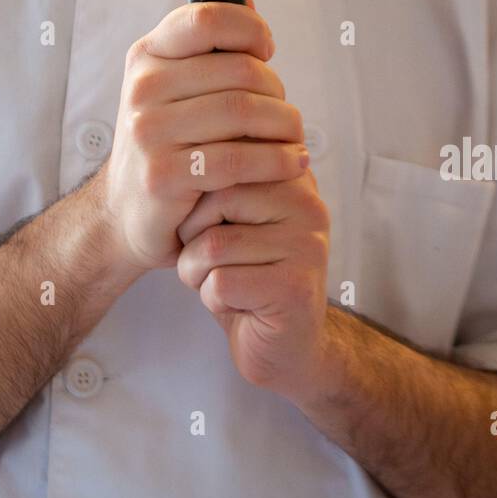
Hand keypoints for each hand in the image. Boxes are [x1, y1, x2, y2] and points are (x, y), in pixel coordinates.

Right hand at [95, 0, 307, 271]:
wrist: (127, 211)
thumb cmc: (166, 143)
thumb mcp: (175, 86)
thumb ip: (209, 46)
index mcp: (147, 56)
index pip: (206, 18)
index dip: (249, 27)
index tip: (267, 49)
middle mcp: (143, 88)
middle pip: (240, 70)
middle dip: (276, 91)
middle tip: (286, 113)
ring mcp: (149, 131)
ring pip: (244, 112)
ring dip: (285, 127)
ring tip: (295, 139)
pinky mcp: (164, 175)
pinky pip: (239, 158)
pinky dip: (276, 161)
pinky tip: (292, 163)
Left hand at [175, 168, 330, 401]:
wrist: (285, 347)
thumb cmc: (249, 276)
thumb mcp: (235, 219)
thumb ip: (225, 183)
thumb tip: (188, 150)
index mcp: (293, 177)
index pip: (225, 161)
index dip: (198, 200)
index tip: (206, 225)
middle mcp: (308, 204)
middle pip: (217, 198)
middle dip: (193, 236)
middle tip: (209, 260)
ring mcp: (307, 245)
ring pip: (214, 245)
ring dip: (199, 273)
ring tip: (223, 283)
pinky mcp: (295, 287)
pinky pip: (222, 283)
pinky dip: (213, 300)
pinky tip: (238, 305)